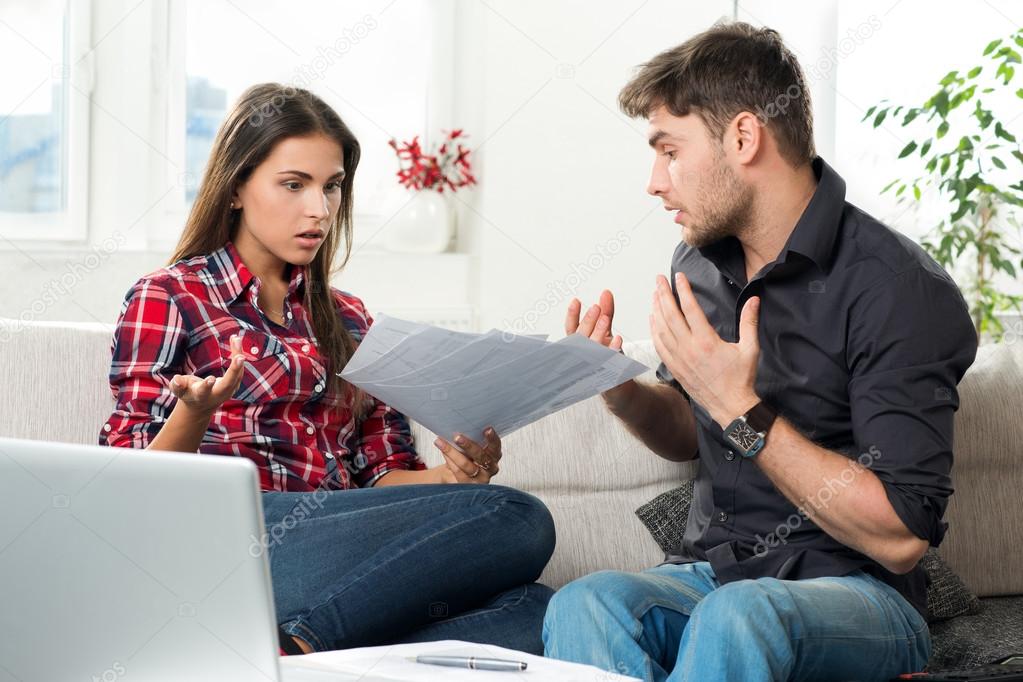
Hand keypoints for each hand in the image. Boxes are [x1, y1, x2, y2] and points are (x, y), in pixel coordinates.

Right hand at [169, 334, 245, 416]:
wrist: (201, 406)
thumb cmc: (188, 393)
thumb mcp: (179, 390)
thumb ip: (178, 385)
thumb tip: (177, 380)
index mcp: (201, 396)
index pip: (204, 391)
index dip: (206, 386)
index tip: (211, 378)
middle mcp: (218, 394)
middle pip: (228, 383)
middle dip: (234, 370)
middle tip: (240, 357)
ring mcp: (229, 390)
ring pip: (237, 373)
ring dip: (238, 355)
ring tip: (236, 338)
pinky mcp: (235, 383)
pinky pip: (239, 368)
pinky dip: (238, 354)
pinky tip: (235, 340)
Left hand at [430, 428, 502, 483]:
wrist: (453, 475)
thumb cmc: (465, 456)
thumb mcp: (470, 447)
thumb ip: (471, 439)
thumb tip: (459, 425)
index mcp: (494, 455)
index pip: (496, 446)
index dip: (492, 438)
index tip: (487, 429)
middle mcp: (491, 468)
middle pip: (481, 457)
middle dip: (469, 446)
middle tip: (457, 437)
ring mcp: (481, 479)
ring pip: (467, 465)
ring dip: (452, 452)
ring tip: (440, 442)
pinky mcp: (469, 486)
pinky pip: (458, 472)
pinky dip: (449, 460)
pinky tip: (443, 452)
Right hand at [565, 290, 633, 404]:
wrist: (618, 386)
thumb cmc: (607, 356)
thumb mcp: (606, 332)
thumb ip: (606, 313)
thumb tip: (605, 292)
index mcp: (579, 345)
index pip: (571, 330)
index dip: (572, 316)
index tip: (576, 301)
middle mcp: (582, 357)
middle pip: (580, 338)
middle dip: (587, 322)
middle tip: (596, 307)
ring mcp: (592, 368)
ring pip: (591, 350)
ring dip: (597, 333)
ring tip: (605, 319)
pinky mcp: (605, 377)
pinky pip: (607, 363)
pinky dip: (612, 351)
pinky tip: (617, 340)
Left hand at [650, 273, 760, 427]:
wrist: (731, 407)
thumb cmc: (741, 379)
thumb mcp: (750, 348)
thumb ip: (749, 322)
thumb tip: (754, 300)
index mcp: (707, 341)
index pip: (690, 308)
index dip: (683, 290)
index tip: (678, 276)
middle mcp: (689, 348)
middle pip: (670, 315)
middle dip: (663, 294)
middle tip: (659, 280)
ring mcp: (679, 359)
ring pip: (661, 329)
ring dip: (656, 310)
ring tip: (654, 295)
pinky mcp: (675, 368)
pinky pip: (659, 346)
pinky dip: (654, 330)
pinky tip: (653, 320)